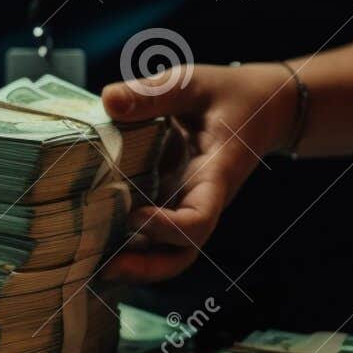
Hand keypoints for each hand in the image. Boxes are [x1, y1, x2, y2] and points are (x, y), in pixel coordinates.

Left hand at [100, 63, 298, 282]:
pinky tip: (92, 236)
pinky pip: (152, 231)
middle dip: (147, 268)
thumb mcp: (193, 84)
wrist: (262, 107)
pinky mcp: (170, 200)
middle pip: (181, 253)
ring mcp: (184, 205)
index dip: (167, 228)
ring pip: (166, 251)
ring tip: (91, 262)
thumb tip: (109, 100)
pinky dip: (126, 240)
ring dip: (134, 263)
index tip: (135, 216)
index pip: (198, 220)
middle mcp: (200, 200)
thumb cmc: (227, 94)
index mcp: (214, 177)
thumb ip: (154, 92)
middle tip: (105, 268)